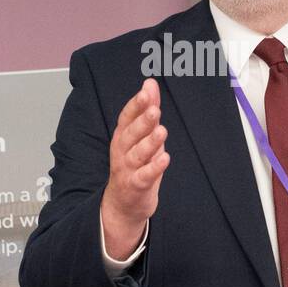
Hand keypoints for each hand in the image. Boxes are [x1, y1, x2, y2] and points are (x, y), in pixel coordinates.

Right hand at [101, 78, 168, 258]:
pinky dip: (154, 168)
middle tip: (154, 109)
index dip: (136, 104)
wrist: (124, 203)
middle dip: (142, 121)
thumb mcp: (141, 135)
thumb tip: (150, 83)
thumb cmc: (135, 164)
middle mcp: (122, 151)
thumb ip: (147, 110)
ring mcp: (128, 169)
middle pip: (131, 134)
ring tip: (162, 131)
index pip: (127, 117)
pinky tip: (165, 158)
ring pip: (138, 154)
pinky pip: (145, 176)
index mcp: (123, 136)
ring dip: (150, 142)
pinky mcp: (136, 186)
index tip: (147, 90)